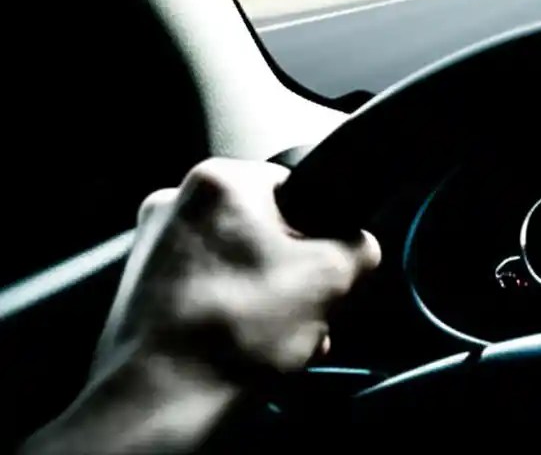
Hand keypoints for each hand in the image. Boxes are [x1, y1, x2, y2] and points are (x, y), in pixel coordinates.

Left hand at [23, 158, 380, 453]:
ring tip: (275, 337)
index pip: (297, 189)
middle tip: (304, 311)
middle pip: (265, 231)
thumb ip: (360, 247)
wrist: (164, 400)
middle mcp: (175, 202)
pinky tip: (244, 346)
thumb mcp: (333, 278)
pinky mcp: (141, 287)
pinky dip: (230, 313)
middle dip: (292, 275)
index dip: (321, 235)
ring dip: (265, 299)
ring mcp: (151, 246)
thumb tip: (357, 248)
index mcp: (220, 180)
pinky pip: (206, 289)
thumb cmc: (232, 335)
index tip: (324, 270)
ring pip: (237, 263)